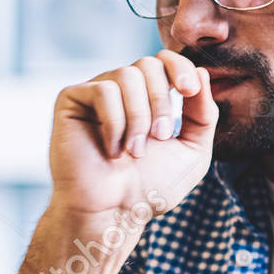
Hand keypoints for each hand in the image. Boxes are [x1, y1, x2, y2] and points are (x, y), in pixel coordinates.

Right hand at [46, 51, 218, 235]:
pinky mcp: (71, 101)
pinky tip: (111, 149)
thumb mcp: (192, 152)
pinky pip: (103, 91)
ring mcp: (94, 95)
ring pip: (127, 75)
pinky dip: (114, 122)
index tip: (190, 91)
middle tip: (159, 137)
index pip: (164, 61)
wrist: (113, 213)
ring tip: (134, 151)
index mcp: (146, 98)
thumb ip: (203, 114)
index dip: (180, 67)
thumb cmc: (149, 189)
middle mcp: (120, 92)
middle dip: (160, 100)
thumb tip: (202, 71)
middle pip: (148, 64)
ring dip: (139, 117)